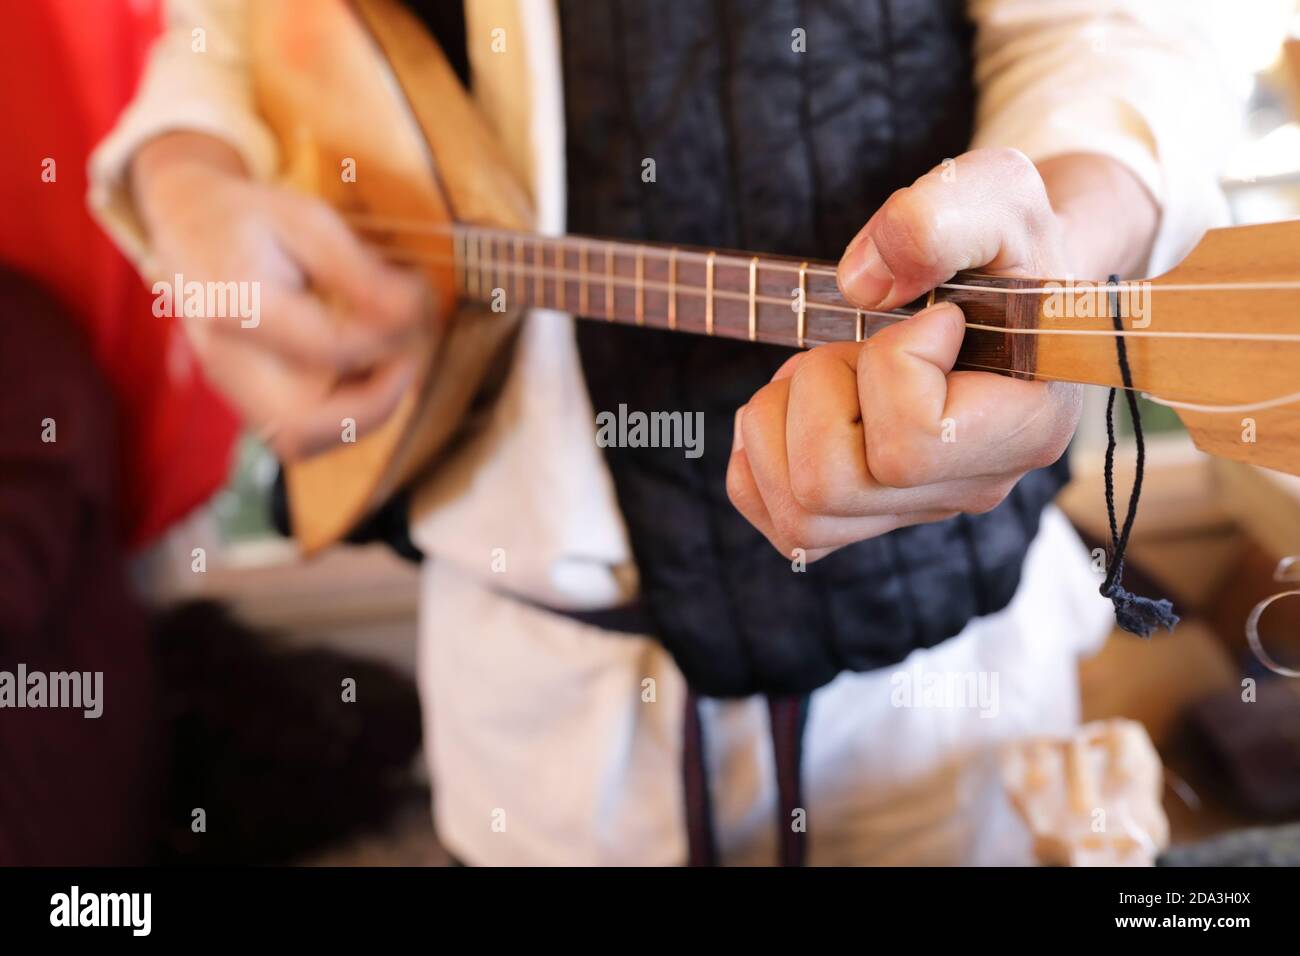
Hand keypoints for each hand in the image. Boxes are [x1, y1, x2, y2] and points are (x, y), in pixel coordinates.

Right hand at [131, 131, 431, 459]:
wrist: (189, 226)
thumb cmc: (253, 220)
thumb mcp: (309, 222)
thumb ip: (361, 273)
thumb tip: (413, 312)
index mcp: (238, 305)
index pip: (329, 349)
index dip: (390, 334)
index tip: (416, 298)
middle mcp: (226, 360)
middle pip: (299, 430)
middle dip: (374, 404)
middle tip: (407, 355)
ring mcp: (231, 387)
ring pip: (299, 441)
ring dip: (361, 413)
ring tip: (390, 360)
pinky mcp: (245, 399)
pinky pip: (298, 433)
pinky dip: (344, 413)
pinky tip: (364, 368)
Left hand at [726, 148, 1156, 559]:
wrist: (1005, 281)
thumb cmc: (1004, 246)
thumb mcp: (993, 196)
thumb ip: (938, 220)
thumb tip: (861, 285)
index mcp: (1023, 429)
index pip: (914, 443)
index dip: (891, 364)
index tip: (928, 317)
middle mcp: (969, 487)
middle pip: (830, 482)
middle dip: (818, 391)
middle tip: (854, 344)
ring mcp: (912, 510)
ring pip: (799, 511)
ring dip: (782, 422)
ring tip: (827, 371)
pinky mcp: (865, 514)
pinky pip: (777, 520)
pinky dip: (760, 456)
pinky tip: (796, 405)